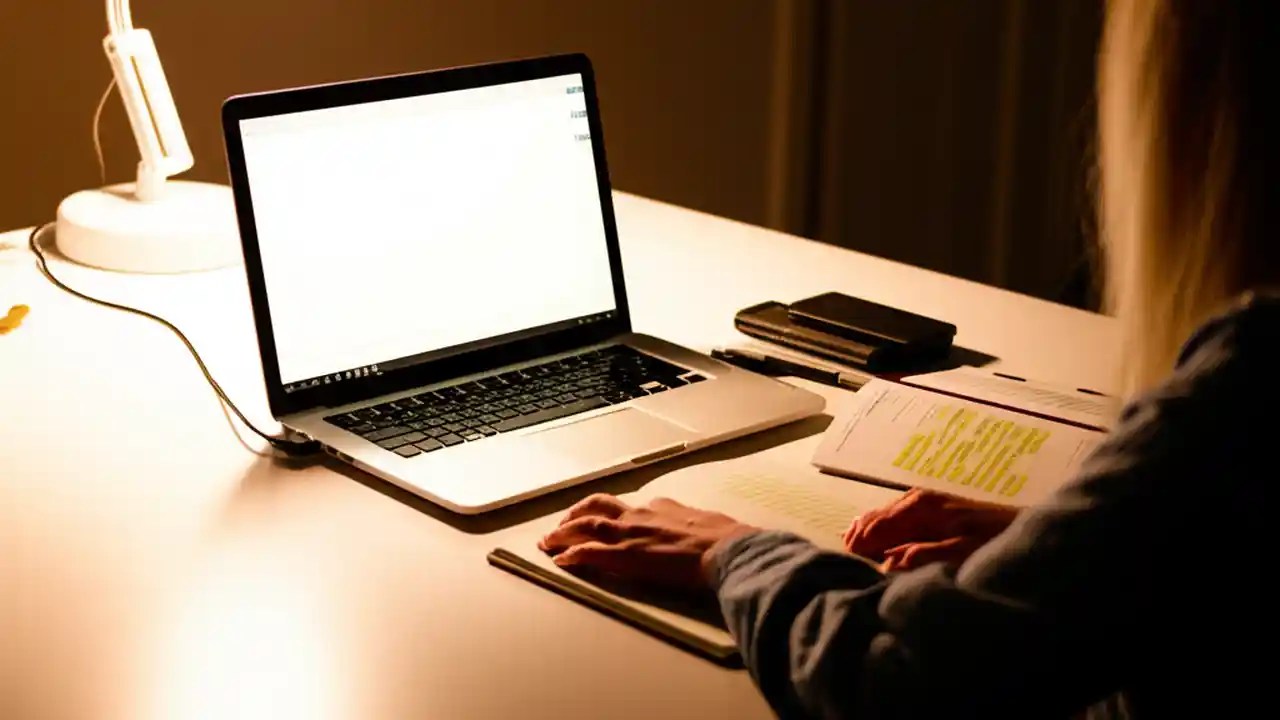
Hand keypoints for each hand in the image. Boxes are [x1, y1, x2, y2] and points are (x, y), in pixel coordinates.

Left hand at [538, 493, 758, 590]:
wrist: (727, 550)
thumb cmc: (727, 539)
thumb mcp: (709, 523)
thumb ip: (696, 525)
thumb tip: (702, 529)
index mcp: (662, 507)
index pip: (629, 507)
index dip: (612, 513)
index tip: (604, 519)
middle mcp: (641, 515)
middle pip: (598, 507)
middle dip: (576, 514)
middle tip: (562, 525)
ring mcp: (630, 534)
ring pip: (585, 526)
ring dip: (563, 533)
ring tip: (549, 541)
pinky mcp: (624, 556)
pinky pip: (589, 553)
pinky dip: (571, 555)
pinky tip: (560, 560)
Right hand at [844, 488, 1017, 571]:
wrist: (1018, 526)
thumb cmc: (992, 540)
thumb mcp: (962, 551)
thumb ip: (925, 554)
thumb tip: (888, 563)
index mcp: (920, 507)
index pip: (879, 525)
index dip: (862, 545)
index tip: (849, 563)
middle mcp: (916, 499)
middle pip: (876, 518)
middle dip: (859, 537)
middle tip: (843, 559)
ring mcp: (921, 502)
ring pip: (882, 515)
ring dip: (865, 531)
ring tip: (848, 547)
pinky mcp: (927, 508)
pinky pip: (892, 515)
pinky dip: (877, 526)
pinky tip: (866, 533)